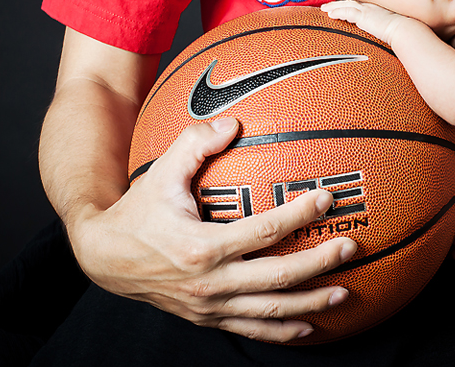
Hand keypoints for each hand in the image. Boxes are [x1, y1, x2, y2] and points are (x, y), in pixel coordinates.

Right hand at [68, 117, 356, 341]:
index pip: (264, 231)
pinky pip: (251, 330)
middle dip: (319, 264)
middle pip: (277, 277)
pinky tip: (308, 326)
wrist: (104, 259)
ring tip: (344, 294)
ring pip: (270, 310)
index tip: (327, 198)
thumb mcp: (161, 172)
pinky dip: (281, 332)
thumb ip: (195, 144)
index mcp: (202, 246)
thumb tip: (233, 123)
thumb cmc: (138, 212)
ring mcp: (210, 306)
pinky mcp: (208, 319)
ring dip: (310, 303)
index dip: (299, 215)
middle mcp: (210, 282)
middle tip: (350, 247)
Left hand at [321, 0, 409, 44]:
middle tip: (326, 7)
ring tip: (324, 9)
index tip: (340, 9)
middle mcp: (371, 8)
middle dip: (337, 4)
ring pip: (346, 5)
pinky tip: (330, 14)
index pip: (359, 7)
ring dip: (334, 6)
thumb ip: (382, 33)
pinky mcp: (364, 15)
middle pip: (350, 3)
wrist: (403, 29)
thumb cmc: (400, 32)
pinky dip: (338, 12)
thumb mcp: (390, 30)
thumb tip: (381, 43)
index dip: (348, 7)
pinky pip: (347, 12)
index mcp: (376, 11)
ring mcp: (367, 10)